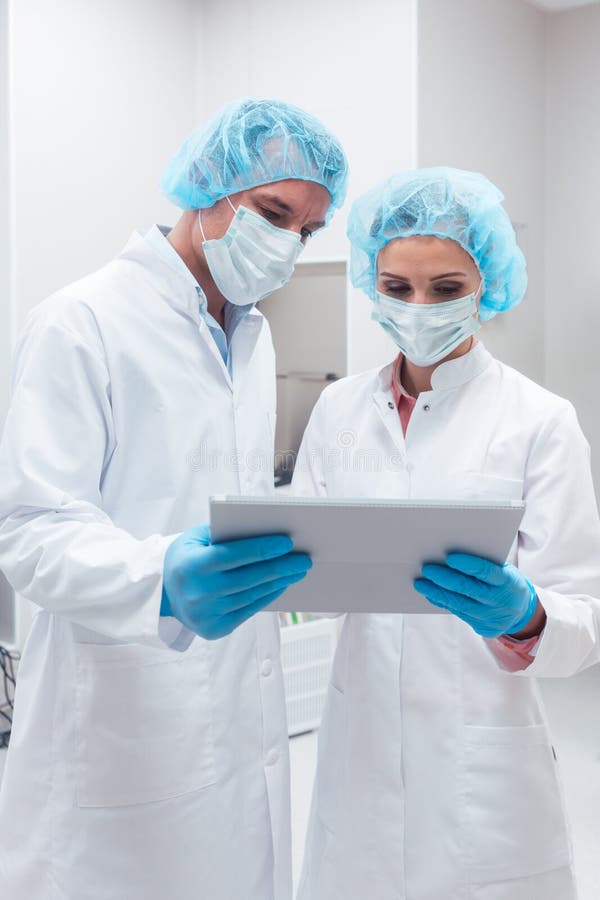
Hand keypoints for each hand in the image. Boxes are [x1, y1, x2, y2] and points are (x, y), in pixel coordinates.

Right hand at [161, 524, 311, 639]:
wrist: (163, 594)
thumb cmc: (186, 557)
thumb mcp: (195, 538)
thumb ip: (225, 532)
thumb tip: (265, 530)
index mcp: (191, 566)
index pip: (232, 555)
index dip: (261, 548)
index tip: (287, 542)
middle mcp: (198, 592)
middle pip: (248, 578)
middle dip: (280, 567)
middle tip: (304, 559)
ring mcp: (206, 614)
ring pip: (252, 595)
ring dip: (279, 582)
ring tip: (297, 571)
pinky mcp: (215, 629)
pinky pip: (249, 610)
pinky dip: (268, 596)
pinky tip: (281, 584)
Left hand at [414, 552, 538, 638]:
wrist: (523, 611)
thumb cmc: (506, 581)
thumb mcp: (504, 570)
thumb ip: (485, 563)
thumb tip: (450, 554)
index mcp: (508, 581)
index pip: (486, 571)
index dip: (468, 564)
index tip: (449, 557)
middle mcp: (500, 601)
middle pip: (468, 589)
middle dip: (445, 578)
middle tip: (427, 569)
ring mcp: (492, 617)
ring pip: (460, 604)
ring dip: (437, 592)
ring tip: (420, 583)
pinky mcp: (484, 628)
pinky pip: (459, 614)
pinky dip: (443, 602)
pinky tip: (431, 594)